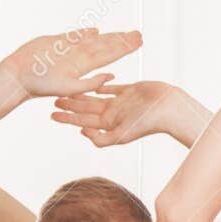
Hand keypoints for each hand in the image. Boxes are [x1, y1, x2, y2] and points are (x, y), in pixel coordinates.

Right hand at [0, 28, 140, 97]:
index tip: (139, 42)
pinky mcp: (56, 42)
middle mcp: (79, 58)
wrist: (18, 76)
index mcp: (84, 67)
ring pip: (93, 40)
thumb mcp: (69, 88)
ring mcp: (68, 49)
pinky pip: (74, 36)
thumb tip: (111, 75)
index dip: (124, 48)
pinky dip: (85, 33)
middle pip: (105, 46)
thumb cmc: (39, 85)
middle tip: (138, 34)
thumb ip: (89, 82)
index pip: (110, 55)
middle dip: (122, 40)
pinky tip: (96, 30)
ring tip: (124, 33)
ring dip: (108, 36)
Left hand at [51, 80, 194, 146]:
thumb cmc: (148, 123)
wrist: (168, 108)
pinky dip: (102, 85)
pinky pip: (112, 87)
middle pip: (86, 109)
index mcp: (109, 124)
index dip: (67, 117)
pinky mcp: (130, 91)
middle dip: (70, 105)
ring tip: (68, 90)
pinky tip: (94, 83)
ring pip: (96, 97)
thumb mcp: (122, 135)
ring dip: (82, 94)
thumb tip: (82, 132)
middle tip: (53, 98)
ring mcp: (121, 102)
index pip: (83, 121)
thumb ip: (102, 138)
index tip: (52, 114)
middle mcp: (113, 114)